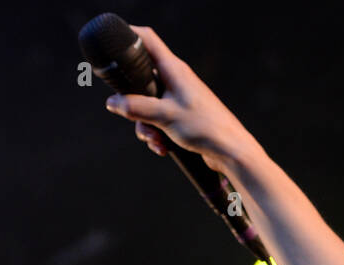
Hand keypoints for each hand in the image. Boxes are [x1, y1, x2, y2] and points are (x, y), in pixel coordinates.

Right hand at [103, 25, 256, 175]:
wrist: (232, 152)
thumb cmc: (206, 128)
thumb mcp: (164, 116)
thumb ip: (136, 108)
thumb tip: (112, 102)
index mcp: (173, 69)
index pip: (147, 39)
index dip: (128, 34)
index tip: (111, 42)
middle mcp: (176, 79)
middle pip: (140, 80)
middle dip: (133, 102)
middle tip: (134, 115)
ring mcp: (179, 97)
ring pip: (147, 104)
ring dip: (145, 125)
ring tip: (155, 140)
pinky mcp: (183, 115)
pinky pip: (159, 119)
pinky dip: (157, 133)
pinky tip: (162, 147)